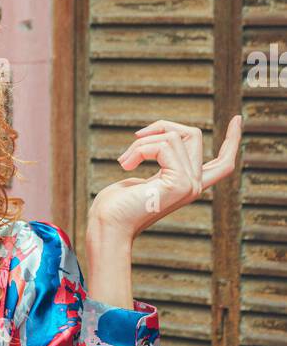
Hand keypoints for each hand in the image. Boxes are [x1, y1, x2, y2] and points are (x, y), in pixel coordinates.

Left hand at [88, 114, 242, 240]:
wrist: (107, 226)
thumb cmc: (114, 206)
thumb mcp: (138, 176)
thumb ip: (155, 163)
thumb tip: (159, 138)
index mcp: (187, 185)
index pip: (223, 163)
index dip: (232, 140)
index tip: (237, 119)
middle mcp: (194, 186)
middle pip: (193, 135)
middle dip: (161, 126)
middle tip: (135, 138)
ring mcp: (189, 185)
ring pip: (174, 136)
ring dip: (142, 142)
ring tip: (125, 160)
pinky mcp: (180, 182)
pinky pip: (165, 144)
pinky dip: (140, 148)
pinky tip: (126, 165)